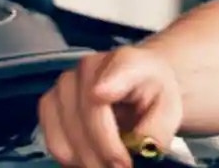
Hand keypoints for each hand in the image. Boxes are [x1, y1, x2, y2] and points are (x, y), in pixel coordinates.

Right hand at [38, 45, 182, 166]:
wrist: (137, 85)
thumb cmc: (153, 97)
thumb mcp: (170, 110)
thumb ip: (158, 128)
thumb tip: (140, 146)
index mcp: (128, 61)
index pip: (117, 70)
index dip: (108, 83)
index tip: (101, 94)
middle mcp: (90, 67)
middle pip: (88, 116)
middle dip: (105, 152)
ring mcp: (64, 84)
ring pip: (67, 135)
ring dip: (88, 161)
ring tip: (110, 166)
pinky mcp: (48, 104)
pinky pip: (54, 142)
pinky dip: (73, 158)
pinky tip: (93, 158)